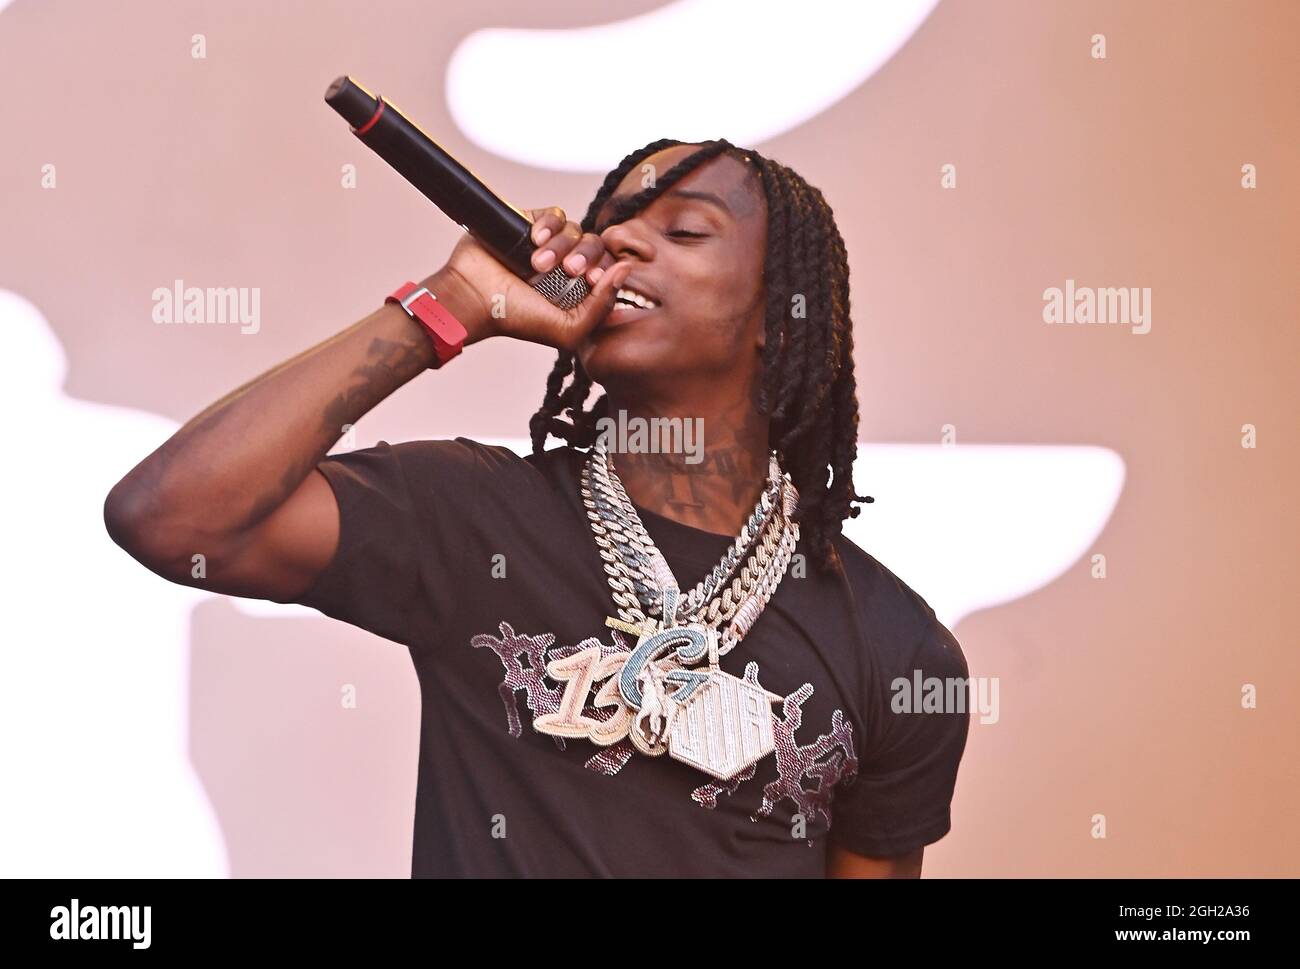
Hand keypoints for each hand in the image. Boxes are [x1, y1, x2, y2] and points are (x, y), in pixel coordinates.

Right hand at [424, 207, 631, 350]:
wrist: (473, 298)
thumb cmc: (517, 319)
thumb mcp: (569, 330)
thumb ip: (601, 306)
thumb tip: (624, 269)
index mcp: (579, 290)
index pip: (609, 269)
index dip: (606, 269)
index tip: (591, 279)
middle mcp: (566, 266)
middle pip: (595, 246)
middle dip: (584, 256)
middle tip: (567, 270)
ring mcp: (549, 244)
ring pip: (575, 229)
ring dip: (560, 245)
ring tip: (537, 263)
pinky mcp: (530, 224)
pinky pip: (555, 213)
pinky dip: (549, 224)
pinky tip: (533, 239)